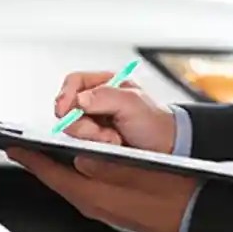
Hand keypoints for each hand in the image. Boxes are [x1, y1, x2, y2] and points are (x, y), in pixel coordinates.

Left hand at [7, 148, 196, 231]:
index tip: (12, 147)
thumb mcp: (133, 171)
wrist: (194, 214)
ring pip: (72, 181)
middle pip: (57, 178)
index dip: (29, 158)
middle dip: (43, 159)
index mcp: (92, 195)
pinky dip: (79, 172)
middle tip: (30, 145)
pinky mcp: (115, 206)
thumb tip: (79, 156)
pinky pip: (86, 186)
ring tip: (54, 148)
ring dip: (62, 164)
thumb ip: (102, 163)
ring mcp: (104, 207)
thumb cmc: (170, 193)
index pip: (49, 174)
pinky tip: (86, 160)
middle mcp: (93, 203)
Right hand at [55, 71, 176, 152]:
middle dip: (83, 124)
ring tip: (113, 139)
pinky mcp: (94, 139)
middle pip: (69, 108)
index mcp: (105, 83)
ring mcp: (94, 120)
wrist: (168, 148)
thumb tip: (79, 99)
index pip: (73, 82)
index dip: (65, 96)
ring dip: (91, 137)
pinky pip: (81, 142)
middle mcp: (96, 100)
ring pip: (74, 128)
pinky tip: (110, 145)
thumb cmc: (156, 122)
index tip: (65, 111)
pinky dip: (94, 146)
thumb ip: (105, 96)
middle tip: (102, 132)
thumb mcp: (133, 103)